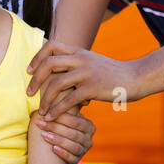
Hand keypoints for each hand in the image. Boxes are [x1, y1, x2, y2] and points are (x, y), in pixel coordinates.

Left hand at [26, 41, 143, 120]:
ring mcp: (87, 73)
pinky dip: (57, 109)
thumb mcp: (93, 61)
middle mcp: (81, 59)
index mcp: (79, 51)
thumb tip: (59, 69)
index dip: (37, 57)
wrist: (135, 77)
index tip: (29, 70)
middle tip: (28, 93)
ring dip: (45, 98)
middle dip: (35, 79)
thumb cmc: (113, 73)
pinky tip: (51, 116)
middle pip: (49, 64)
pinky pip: (68, 100)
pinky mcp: (92, 88)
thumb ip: (76, 63)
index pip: (51, 46)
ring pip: (56, 83)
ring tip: (40, 110)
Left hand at [30, 105, 94, 163]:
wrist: (59, 148)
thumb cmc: (61, 127)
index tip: (44, 113)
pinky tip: (53, 149)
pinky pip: (71, 157)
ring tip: (44, 135)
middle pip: (73, 133)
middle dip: (55, 127)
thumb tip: (54, 89)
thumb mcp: (66, 118)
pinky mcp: (77, 161)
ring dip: (57, 139)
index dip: (60, 117)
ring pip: (73, 145)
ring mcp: (84, 150)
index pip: (76, 121)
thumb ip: (64, 108)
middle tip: (40, 123)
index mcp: (89, 126)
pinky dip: (62, 153)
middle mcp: (89, 139)